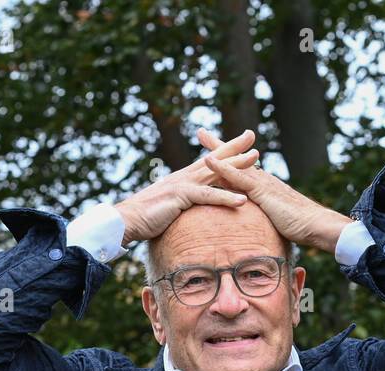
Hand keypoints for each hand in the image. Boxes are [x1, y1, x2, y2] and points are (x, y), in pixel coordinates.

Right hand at [114, 129, 261, 243]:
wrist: (127, 220)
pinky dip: (225, 198)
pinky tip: (243, 200)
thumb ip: (180, 204)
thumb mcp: (168, 207)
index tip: (240, 142)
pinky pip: (207, 197)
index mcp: (183, 179)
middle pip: (214, 160)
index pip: (207, 162)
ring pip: (215, 173)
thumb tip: (186, 208)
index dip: (223, 151)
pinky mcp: (181, 197)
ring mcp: (183, 184)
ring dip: (236, 166)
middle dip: (234, 147)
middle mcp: (184, 177)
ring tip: (256, 160)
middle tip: (252, 136)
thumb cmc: (145, 218)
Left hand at [197, 128, 351, 253]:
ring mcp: (262, 183)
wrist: (315, 225)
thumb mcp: (276, 221)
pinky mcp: (262, 191)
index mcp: (265, 186)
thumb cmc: (300, 227)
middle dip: (219, 145)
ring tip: (201, 135)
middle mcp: (263, 179)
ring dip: (218, 149)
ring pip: (236, 163)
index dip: (228, 161)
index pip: (243, 170)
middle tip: (201, 132)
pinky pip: (238, 177)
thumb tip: (258, 225)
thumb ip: (265, 218)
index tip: (213, 152)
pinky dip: (223, 168)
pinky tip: (209, 160)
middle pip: (237, 159)